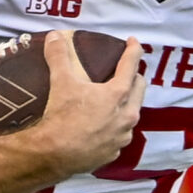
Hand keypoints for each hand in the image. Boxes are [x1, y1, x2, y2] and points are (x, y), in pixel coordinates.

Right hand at [30, 32, 142, 178]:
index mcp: (118, 94)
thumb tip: (54, 36)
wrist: (53, 155)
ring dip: (126, 105)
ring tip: (114, 101)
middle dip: (135, 78)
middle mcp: (126, 116)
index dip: (133, 51)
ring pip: (131, 114)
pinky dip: (114, 128)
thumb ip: (58, 56)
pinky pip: (119, 136)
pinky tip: (102, 126)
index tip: (133, 43)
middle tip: (125, 72)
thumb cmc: (61, 117)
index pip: (131, 66)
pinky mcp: (113, 153)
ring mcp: (121, 136)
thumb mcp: (60, 82)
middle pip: (139, 89)